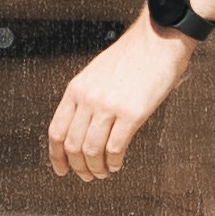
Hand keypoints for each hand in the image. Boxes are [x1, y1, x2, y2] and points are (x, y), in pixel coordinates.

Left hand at [47, 18, 189, 184]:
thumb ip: (86, 98)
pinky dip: (114, 162)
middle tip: (87, 176)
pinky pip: (116, 148)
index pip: (57, 130)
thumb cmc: (132, 56)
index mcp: (77, 88)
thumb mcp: (96, 73)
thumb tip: (80, 129)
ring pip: (92, 151)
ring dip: (96, 169)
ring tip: (103, 172)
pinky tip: (117, 164)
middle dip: (78, 167)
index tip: (62, 169)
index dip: (56, 156)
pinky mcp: (131, 114)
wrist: (158, 39)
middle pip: (72, 146)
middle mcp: (88, 98)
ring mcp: (109, 106)